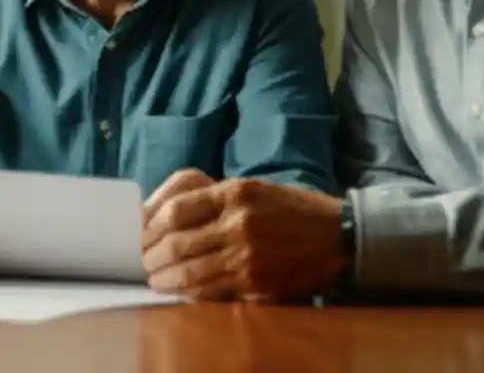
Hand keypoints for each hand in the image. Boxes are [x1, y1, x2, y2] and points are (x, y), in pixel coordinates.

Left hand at [142, 174, 345, 300]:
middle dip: (153, 257)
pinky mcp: (255, 281)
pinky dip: (189, 292)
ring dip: (166, 279)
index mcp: (234, 192)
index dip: (152, 227)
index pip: (176, 210)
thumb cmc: (294, 210)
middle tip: (144, 263)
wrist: (339, 235)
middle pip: (177, 243)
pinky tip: (180, 291)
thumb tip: (171, 218)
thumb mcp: (255, 190)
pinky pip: (211, 290)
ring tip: (156, 281)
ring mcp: (246, 254)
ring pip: (189, 271)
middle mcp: (237, 221)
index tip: (143, 237)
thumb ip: (216, 201)